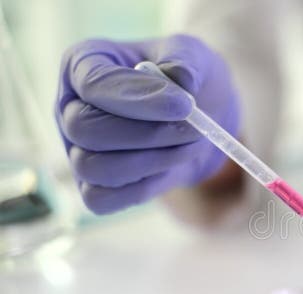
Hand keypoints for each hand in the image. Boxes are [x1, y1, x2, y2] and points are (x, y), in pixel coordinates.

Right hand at [55, 34, 239, 213]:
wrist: (202, 119)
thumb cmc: (189, 79)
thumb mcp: (194, 55)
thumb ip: (185, 60)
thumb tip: (180, 80)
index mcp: (85, 63)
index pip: (94, 83)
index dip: (137, 97)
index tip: (184, 105)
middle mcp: (70, 107)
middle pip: (85, 129)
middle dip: (148, 134)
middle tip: (196, 128)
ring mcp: (77, 149)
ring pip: (93, 168)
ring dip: (152, 161)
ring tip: (192, 144)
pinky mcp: (94, 185)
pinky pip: (101, 200)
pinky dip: (142, 189)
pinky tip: (171, 167)